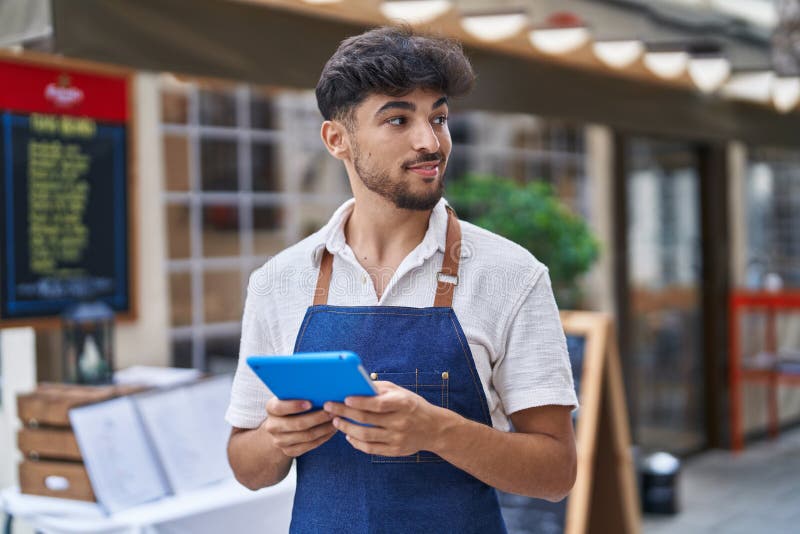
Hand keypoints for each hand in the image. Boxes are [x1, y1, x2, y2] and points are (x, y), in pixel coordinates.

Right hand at [262, 398, 335, 457]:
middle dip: (317, 418)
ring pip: (306, 436)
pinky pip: (309, 446)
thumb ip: (300, 393)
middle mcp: (272, 426)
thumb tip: (321, 389)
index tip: (310, 403)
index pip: (280, 408)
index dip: (294, 406)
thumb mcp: (290, 397)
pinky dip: (323, 437)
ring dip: (324, 428)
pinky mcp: (289, 451)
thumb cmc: (291, 404)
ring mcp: (279, 441)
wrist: (281, 426)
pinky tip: (332, 430)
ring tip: (336, 420)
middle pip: (297, 424)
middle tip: (332, 412)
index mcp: (271, 408)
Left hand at [323, 381, 453, 456]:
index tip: (344, 398)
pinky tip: (348, 436)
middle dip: (345, 413)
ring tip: (336, 421)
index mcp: (403, 404)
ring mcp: (397, 438)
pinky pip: (370, 449)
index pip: (378, 404)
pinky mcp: (395, 451)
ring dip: (347, 428)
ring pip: (366, 436)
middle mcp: (400, 422)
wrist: (433, 428)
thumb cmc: (412, 405)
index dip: (360, 402)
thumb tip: (355, 384)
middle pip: (367, 419)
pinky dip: (356, 443)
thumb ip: (379, 388)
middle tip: (329, 407)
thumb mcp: (400, 392)